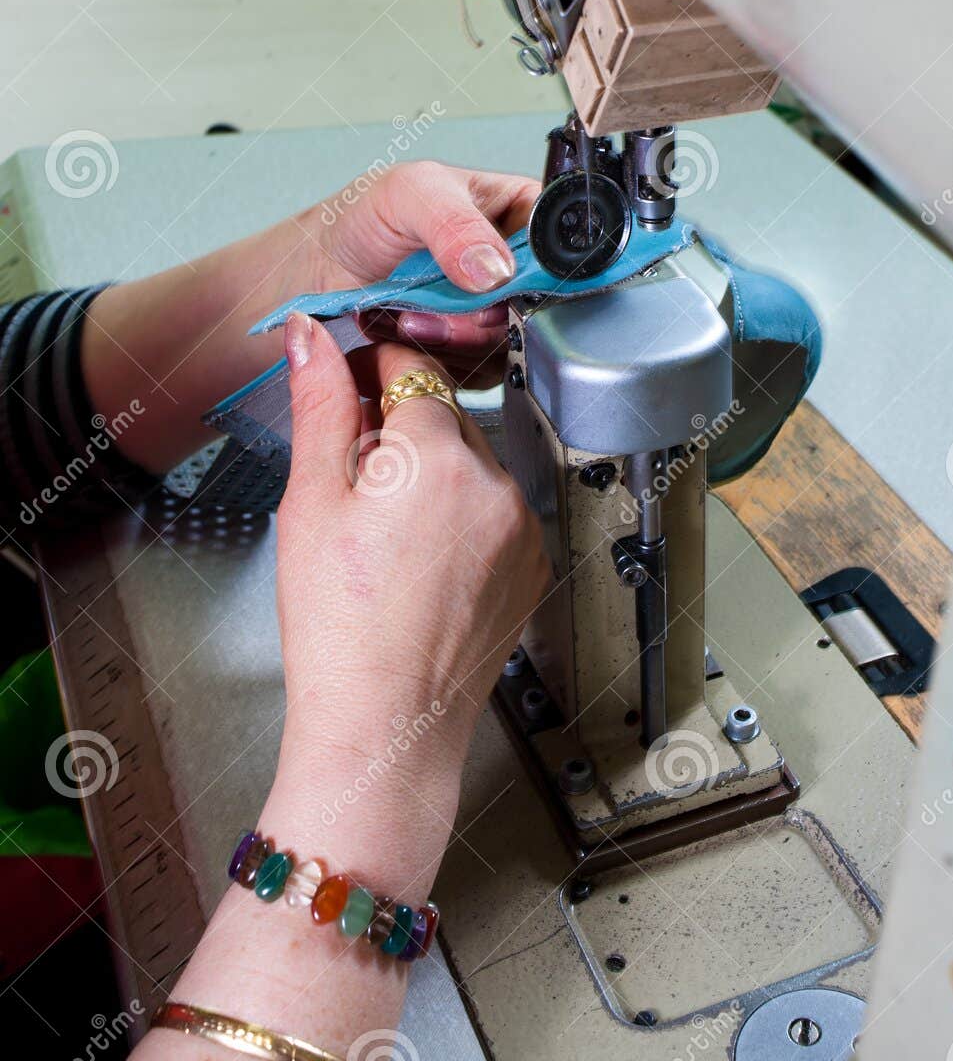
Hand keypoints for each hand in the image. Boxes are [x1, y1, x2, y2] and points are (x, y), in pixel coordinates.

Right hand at [272, 312, 550, 851]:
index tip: (349, 386)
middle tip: (353, 481)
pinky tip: (421, 565)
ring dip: (435, 476)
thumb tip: (311, 332)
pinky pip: (497, 515)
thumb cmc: (337, 627)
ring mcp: (523, 528)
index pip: (411, 370)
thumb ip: (319, 405)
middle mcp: (496, 482)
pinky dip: (464, 520)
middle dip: (401, 432)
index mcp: (437, 454)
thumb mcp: (310, 502)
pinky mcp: (533, 567)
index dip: (372, 373)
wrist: (384, 728)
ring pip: (473, 467)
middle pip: (445, 418)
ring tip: (386, 538)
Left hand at [291, 161, 539, 385]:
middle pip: (539, 304)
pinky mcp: (472, 349)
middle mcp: (514, 264)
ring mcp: (495, 309)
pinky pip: (479, 370)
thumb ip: (454, 223)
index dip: (544, 270)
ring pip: (508, 341)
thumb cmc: (365, 218)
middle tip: (444, 300)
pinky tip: (409, 331)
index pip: (563, 244)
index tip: (505, 282)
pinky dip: (440, 356)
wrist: (322, 269)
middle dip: (486, 310)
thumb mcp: (410, 193)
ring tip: (411, 313)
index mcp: (519, 211)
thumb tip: (495, 268)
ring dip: (455, 336)